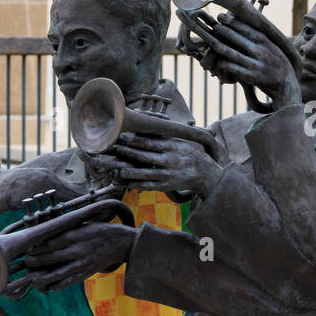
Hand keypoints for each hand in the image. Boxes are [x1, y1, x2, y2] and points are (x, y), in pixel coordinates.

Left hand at [17, 221, 136, 292]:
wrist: (122, 243)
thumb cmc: (99, 231)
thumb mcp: (83, 225)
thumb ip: (65, 231)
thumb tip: (44, 237)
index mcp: (77, 235)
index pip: (53, 242)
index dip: (38, 247)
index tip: (28, 249)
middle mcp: (80, 249)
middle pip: (53, 257)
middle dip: (37, 261)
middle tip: (26, 262)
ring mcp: (84, 263)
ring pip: (60, 273)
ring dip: (44, 277)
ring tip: (32, 279)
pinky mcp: (87, 273)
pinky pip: (69, 281)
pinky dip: (58, 285)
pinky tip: (48, 286)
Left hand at [87, 134, 221, 196]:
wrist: (205, 174)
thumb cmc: (188, 154)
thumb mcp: (178, 143)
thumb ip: (161, 138)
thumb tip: (142, 129)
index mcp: (171, 147)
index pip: (148, 142)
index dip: (132, 139)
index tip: (119, 136)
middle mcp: (168, 161)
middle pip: (143, 156)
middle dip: (125, 152)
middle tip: (111, 148)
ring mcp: (166, 175)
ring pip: (143, 173)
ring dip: (127, 170)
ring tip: (114, 167)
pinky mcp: (165, 186)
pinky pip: (146, 186)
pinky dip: (134, 184)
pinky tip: (124, 181)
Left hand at [199, 15, 301, 107]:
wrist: (286, 85)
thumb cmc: (277, 64)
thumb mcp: (274, 48)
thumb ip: (262, 39)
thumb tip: (245, 25)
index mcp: (266, 42)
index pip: (247, 28)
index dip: (232, 22)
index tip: (222, 16)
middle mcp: (261, 52)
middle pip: (237, 38)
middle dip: (224, 31)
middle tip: (214, 26)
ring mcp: (255, 64)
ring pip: (232, 53)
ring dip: (220, 46)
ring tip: (212, 41)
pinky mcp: (250, 77)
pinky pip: (233, 68)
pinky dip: (224, 63)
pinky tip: (218, 60)